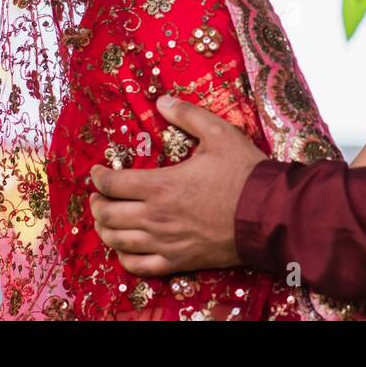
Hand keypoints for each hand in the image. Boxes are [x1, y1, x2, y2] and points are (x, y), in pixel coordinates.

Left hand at [88, 95, 267, 275]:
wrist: (268, 213)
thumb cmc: (244, 172)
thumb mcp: (219, 133)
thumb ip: (187, 115)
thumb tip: (161, 101)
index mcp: (160, 185)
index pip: (113, 183)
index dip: (98, 177)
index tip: (96, 172)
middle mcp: (155, 216)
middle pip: (108, 214)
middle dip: (97, 204)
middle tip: (98, 196)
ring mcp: (165, 242)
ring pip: (118, 241)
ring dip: (105, 229)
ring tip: (105, 220)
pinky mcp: (178, 260)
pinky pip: (139, 265)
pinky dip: (125, 257)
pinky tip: (125, 249)